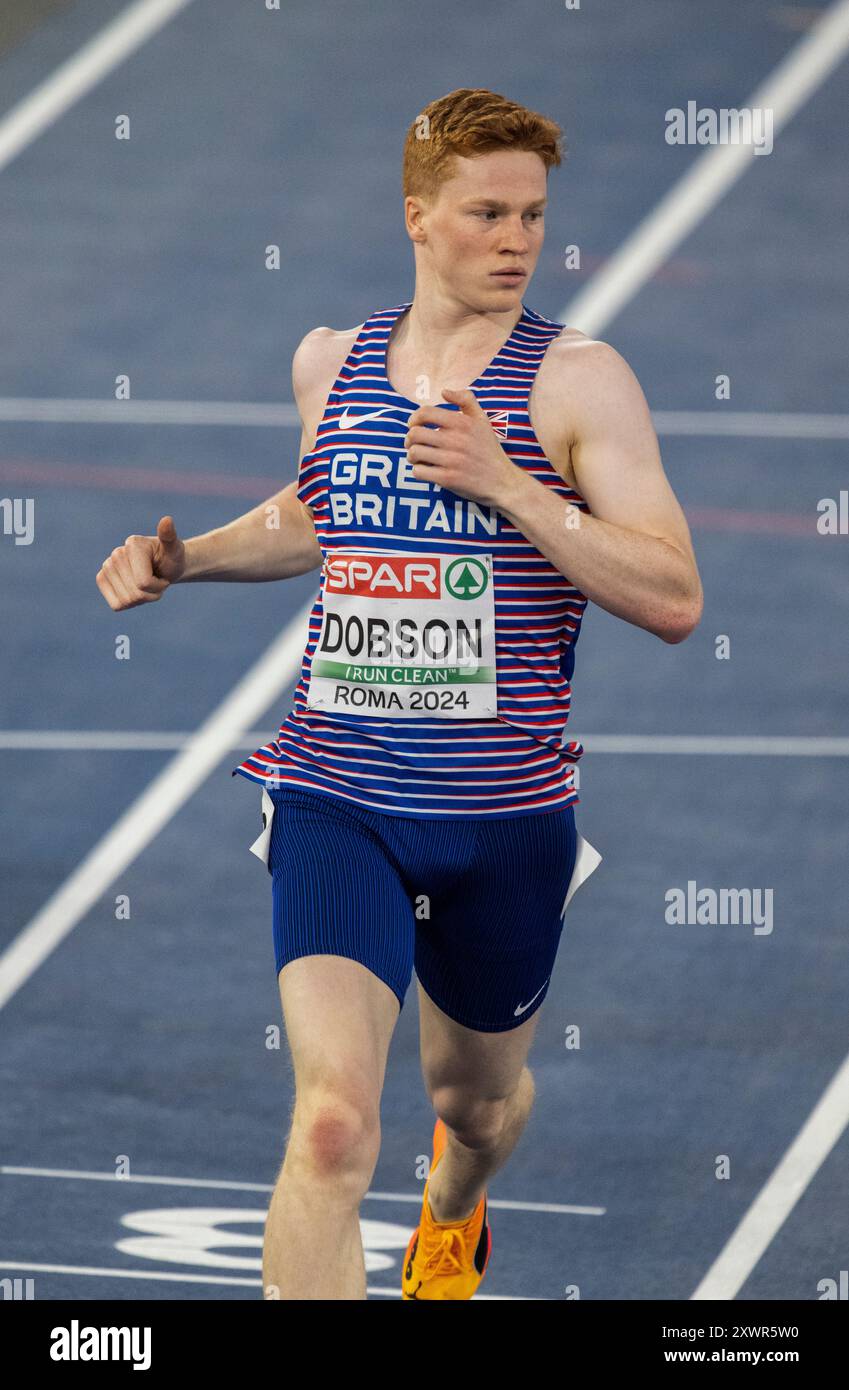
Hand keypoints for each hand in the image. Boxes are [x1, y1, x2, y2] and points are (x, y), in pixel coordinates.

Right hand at [96, 515, 185, 610]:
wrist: (164, 566)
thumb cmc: (171, 559)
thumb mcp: (175, 550)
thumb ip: (170, 537)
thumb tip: (167, 520)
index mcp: (133, 545)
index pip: (144, 583)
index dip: (159, 586)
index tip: (163, 576)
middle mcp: (116, 554)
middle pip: (135, 594)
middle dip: (152, 594)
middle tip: (157, 581)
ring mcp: (106, 566)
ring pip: (126, 601)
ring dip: (142, 599)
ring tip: (148, 585)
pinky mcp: (102, 578)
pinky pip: (116, 605)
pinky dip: (130, 604)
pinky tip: (136, 590)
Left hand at [404, 387, 519, 507]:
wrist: (502, 481)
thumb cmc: (489, 450)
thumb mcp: (483, 420)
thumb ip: (466, 400)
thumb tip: (444, 391)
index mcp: (462, 423)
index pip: (425, 413)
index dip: (414, 418)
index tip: (414, 425)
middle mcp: (456, 440)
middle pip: (415, 433)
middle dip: (409, 439)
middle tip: (413, 444)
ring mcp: (452, 460)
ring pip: (414, 453)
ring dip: (412, 456)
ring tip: (418, 458)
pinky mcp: (448, 479)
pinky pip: (419, 471)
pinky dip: (417, 471)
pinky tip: (425, 470)